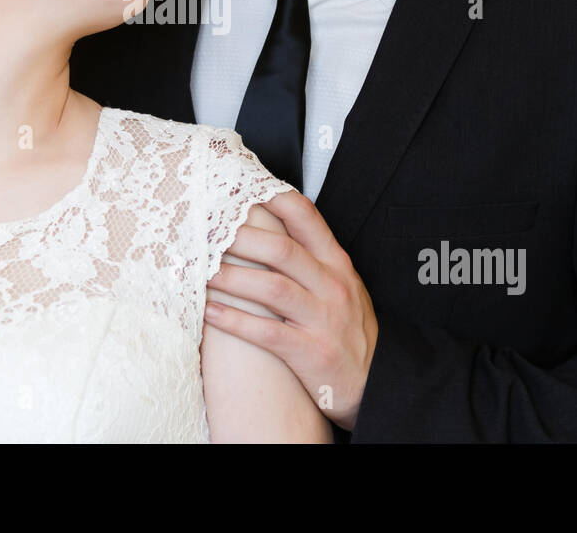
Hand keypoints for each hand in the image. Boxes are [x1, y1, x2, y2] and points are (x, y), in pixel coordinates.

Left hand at [204, 190, 378, 430]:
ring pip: (271, 288)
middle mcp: (333, 286)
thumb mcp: (341, 287)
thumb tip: (269, 228)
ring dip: (230, 278)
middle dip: (239, 238)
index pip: (306, 218)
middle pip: (281, 250)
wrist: (376, 384)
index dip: (272, 199)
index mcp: (337, 264)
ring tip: (200, 272)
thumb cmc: (348, 332)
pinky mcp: (312, 353)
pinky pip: (266, 333)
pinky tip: (209, 312)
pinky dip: (234, 320)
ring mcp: (323, 319)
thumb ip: (312, 260)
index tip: (239, 191)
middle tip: (206, 234)